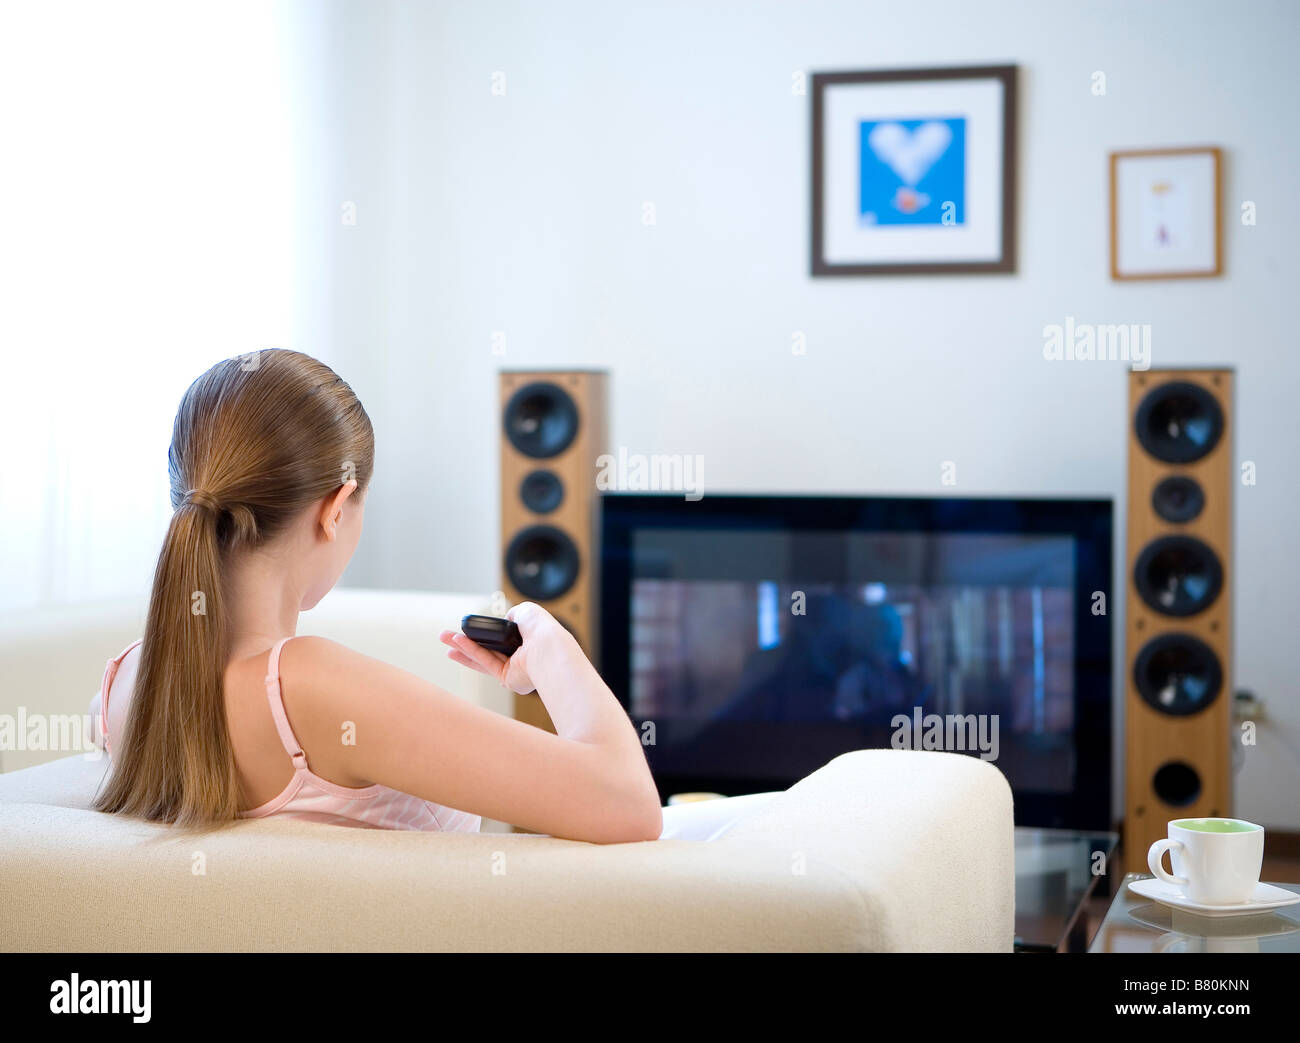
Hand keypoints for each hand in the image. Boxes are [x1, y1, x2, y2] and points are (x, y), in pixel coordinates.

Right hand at [439, 602, 569, 695]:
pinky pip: (486, 662)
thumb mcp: (527, 612)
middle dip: (465, 642)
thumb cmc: (542, 629)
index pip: (502, 637)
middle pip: (488, 649)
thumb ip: (514, 614)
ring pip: (483, 657)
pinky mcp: (508, 679)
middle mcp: (521, 656)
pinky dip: (471, 652)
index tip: (469, 628)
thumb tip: (507, 619)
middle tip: (446, 636)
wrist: (548, 647)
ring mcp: (514, 669)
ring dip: (462, 648)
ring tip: (444, 639)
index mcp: (527, 641)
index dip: (485, 633)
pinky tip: (456, 643)